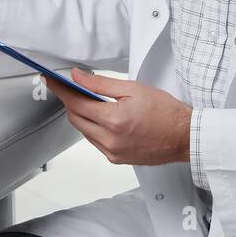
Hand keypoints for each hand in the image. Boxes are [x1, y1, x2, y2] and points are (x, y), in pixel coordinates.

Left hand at [42, 69, 192, 166]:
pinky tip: (102, 117)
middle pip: (75, 118)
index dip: (60, 90)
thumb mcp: (133, 89)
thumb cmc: (165, 112)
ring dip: (82, 115)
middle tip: (70, 87)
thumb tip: (78, 77)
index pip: (76, 103)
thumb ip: (101, 83)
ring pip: (84, 131)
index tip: (50, 80)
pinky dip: (93, 128)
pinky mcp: (116, 159)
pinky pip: (95, 141)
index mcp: (114, 120)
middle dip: (70, 101)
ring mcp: (112, 152)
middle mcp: (110, 140)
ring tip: (90, 100)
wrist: (184, 136)